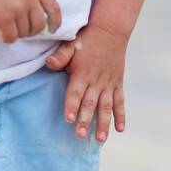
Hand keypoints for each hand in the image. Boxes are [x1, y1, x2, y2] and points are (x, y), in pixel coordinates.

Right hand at [0, 0, 60, 43]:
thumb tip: (41, 19)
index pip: (54, 8)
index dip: (55, 22)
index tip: (52, 29)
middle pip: (39, 26)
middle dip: (30, 32)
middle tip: (18, 29)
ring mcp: (18, 7)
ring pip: (24, 33)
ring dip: (14, 33)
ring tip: (3, 23)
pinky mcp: (5, 17)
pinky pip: (11, 38)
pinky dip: (5, 38)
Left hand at [45, 23, 127, 141]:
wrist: (110, 30)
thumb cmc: (86, 39)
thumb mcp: (70, 44)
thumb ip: (60, 56)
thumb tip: (49, 62)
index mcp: (82, 73)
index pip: (75, 93)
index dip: (71, 106)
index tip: (68, 119)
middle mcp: (96, 81)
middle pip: (90, 104)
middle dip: (85, 120)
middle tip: (79, 136)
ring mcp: (108, 84)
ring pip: (106, 107)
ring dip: (103, 123)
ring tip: (99, 139)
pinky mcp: (117, 84)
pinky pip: (120, 102)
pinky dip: (121, 115)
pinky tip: (120, 129)